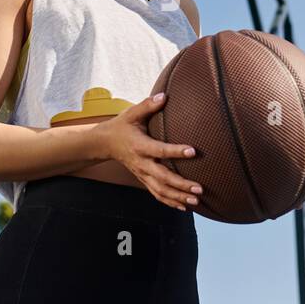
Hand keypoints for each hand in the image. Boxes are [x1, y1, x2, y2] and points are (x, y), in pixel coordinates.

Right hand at [95, 92, 200, 210]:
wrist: (104, 143)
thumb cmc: (121, 126)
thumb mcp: (131, 113)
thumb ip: (148, 105)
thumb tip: (164, 96)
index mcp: (140, 146)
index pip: (160, 150)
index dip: (176, 151)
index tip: (193, 151)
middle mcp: (141, 163)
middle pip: (162, 177)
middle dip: (181, 184)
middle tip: (199, 188)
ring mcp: (142, 174)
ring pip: (160, 190)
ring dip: (178, 197)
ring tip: (196, 200)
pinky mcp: (143, 179)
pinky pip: (157, 194)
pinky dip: (170, 202)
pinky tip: (184, 207)